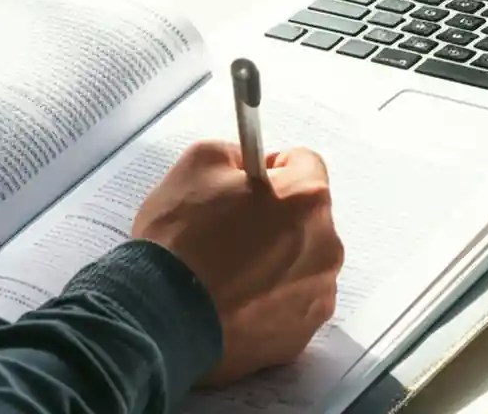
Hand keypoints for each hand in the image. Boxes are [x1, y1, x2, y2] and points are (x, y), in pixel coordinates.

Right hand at [132, 140, 343, 387]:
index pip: (304, 164)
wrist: (161, 315)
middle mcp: (326, 245)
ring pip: (301, 263)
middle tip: (231, 230)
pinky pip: (292, 304)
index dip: (271, 170)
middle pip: (306, 218)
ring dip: (276, 261)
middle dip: (276, 218)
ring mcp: (317, 294)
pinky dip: (270, 300)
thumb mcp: (197, 163)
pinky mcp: (301, 333)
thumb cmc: (180, 239)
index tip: (247, 186)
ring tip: (229, 271)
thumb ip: (234, 153)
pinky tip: (235, 300)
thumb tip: (244, 165)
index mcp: (306, 197)